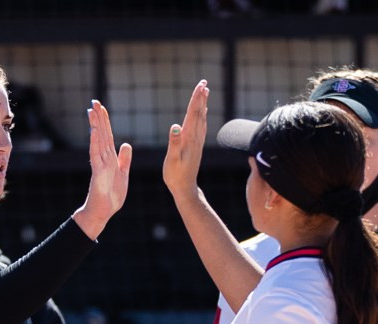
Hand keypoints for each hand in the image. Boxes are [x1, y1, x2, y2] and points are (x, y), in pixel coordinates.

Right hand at [72, 99, 132, 240]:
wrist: (103, 211)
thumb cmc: (111, 195)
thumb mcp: (123, 173)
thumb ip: (124, 159)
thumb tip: (126, 145)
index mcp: (110, 158)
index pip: (108, 135)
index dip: (105, 121)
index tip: (101, 107)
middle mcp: (104, 158)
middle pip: (102, 134)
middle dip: (98, 118)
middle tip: (94, 102)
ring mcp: (100, 164)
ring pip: (98, 141)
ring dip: (95, 126)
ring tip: (92, 111)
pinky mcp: (98, 172)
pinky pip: (96, 155)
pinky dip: (95, 143)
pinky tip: (94, 131)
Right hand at [162, 81, 208, 197]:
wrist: (185, 188)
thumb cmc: (175, 176)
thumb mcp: (172, 160)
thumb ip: (174, 143)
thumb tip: (176, 126)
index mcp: (188, 138)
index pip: (193, 114)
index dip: (196, 99)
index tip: (200, 86)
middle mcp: (195, 138)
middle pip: (199, 113)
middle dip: (201, 97)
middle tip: (204, 82)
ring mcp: (197, 142)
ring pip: (201, 118)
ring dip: (202, 104)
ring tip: (205, 92)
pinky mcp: (196, 146)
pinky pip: (200, 126)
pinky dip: (202, 116)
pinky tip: (202, 113)